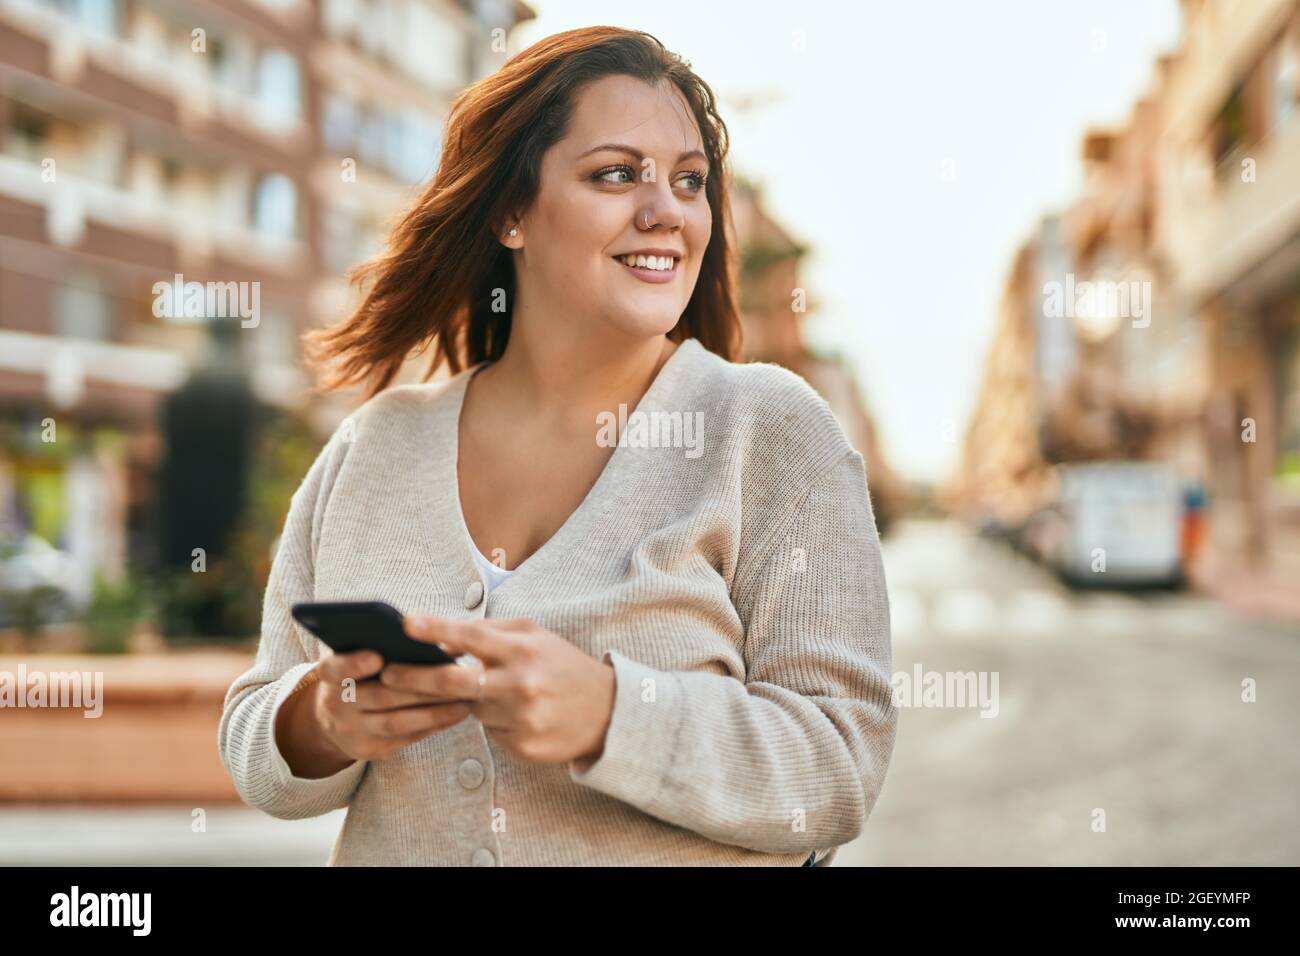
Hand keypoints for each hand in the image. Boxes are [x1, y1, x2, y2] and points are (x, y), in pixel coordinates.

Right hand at [305, 648, 474, 763]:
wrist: (335, 716)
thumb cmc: (360, 673)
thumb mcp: (358, 654)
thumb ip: (383, 644)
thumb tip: (434, 636)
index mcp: (329, 674)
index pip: (335, 668)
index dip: (354, 663)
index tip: (377, 656)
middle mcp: (335, 704)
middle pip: (379, 696)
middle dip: (419, 687)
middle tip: (453, 677)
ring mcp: (351, 731)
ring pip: (396, 722)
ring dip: (434, 712)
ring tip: (464, 699)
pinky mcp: (369, 750)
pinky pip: (405, 738)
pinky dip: (433, 725)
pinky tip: (456, 714)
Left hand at [381, 615, 615, 765]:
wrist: (607, 712)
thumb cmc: (562, 666)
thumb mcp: (535, 637)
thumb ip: (492, 634)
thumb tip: (443, 637)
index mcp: (522, 651)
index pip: (470, 637)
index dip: (435, 630)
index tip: (405, 623)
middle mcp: (520, 685)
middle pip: (453, 682)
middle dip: (414, 677)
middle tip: (388, 673)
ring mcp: (520, 719)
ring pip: (469, 709)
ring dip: (465, 700)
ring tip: (489, 690)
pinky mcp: (521, 748)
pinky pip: (489, 732)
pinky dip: (492, 721)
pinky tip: (515, 714)